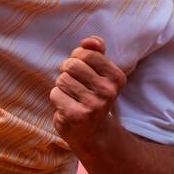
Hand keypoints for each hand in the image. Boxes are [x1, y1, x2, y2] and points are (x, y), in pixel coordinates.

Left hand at [49, 36, 127, 153]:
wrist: (92, 132)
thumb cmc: (92, 95)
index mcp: (117, 77)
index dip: (76, 57)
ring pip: (62, 79)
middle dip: (67, 71)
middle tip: (73, 83)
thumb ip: (96, 51)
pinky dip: (56, 98)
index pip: (86, 53)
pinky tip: (66, 106)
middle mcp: (109, 92)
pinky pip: (56, 93)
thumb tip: (88, 41)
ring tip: (71, 96)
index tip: (80, 69)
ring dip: (61, 86)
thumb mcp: (99, 71)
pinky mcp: (78, 116)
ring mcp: (94, 105)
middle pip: (72, 65)